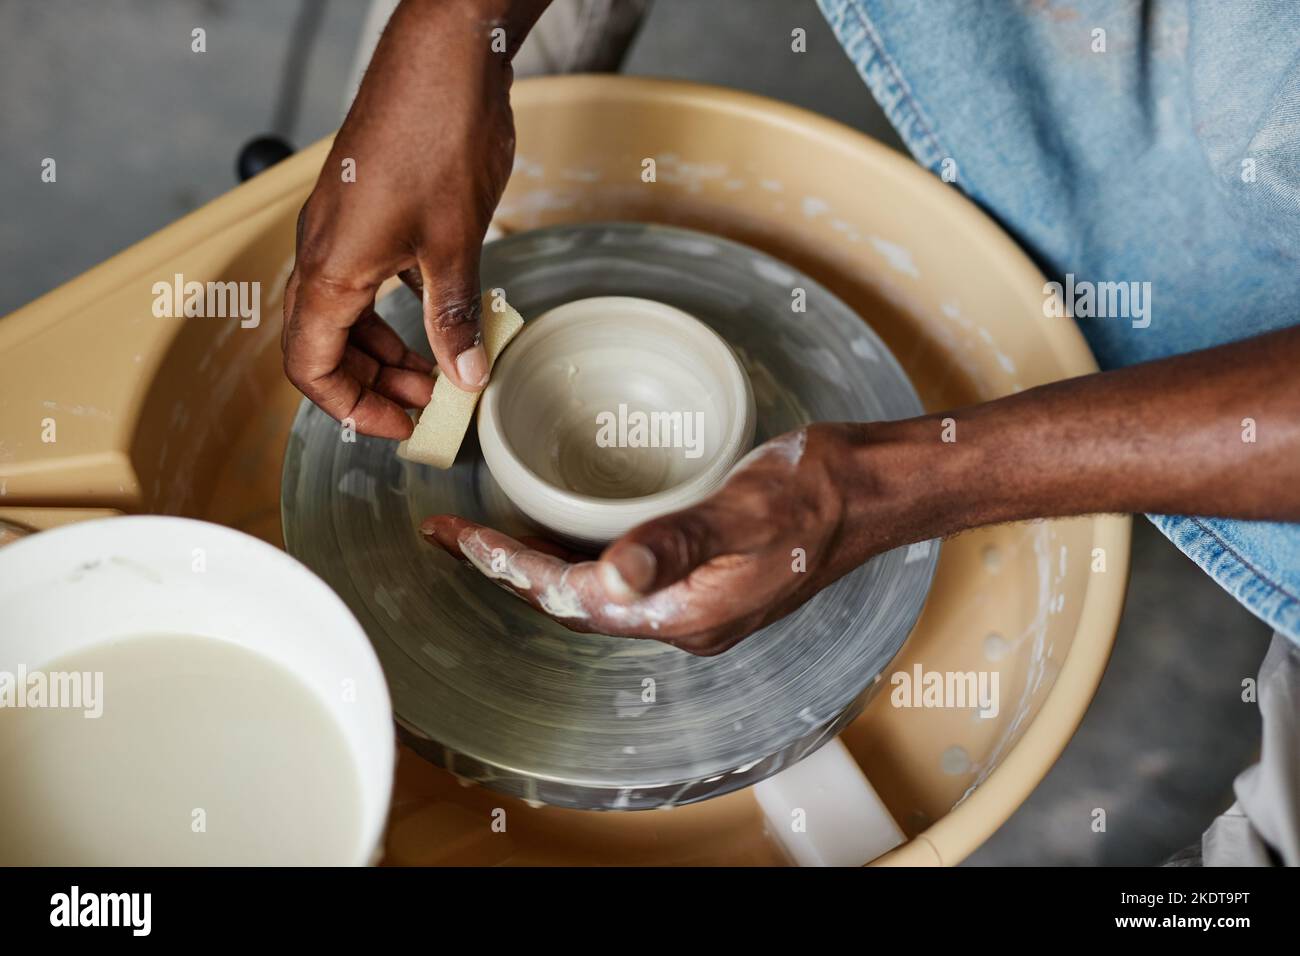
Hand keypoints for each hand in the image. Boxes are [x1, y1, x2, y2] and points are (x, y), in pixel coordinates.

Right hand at [282, 0, 537, 438]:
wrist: (443, 55)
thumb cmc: (437, 135)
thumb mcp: (454, 242)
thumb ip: (455, 316)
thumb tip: (464, 376)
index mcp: (330, 268)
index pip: (310, 365)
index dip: (350, 407)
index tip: (398, 426)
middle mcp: (323, 251)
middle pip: (326, 344)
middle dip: (373, 383)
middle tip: (429, 405)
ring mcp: (342, 228)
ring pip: (346, 311)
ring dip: (386, 348)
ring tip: (440, 369)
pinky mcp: (366, 209)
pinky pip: (366, 277)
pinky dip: (397, 309)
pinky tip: (439, 315)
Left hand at [420, 326, 1299, 654]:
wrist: (874, 490)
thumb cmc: (816, 492)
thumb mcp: (746, 512)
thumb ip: (676, 543)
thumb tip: (608, 574)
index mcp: (683, 611)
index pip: (570, 596)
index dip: (504, 566)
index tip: (451, 536)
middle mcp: (682, 616)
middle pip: (573, 601)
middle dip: (507, 568)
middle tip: (449, 534)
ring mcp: (695, 598)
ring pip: (595, 588)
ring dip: (538, 562)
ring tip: (486, 533)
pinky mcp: (706, 574)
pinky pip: (624, 571)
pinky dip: (581, 551)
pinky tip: (562, 525)